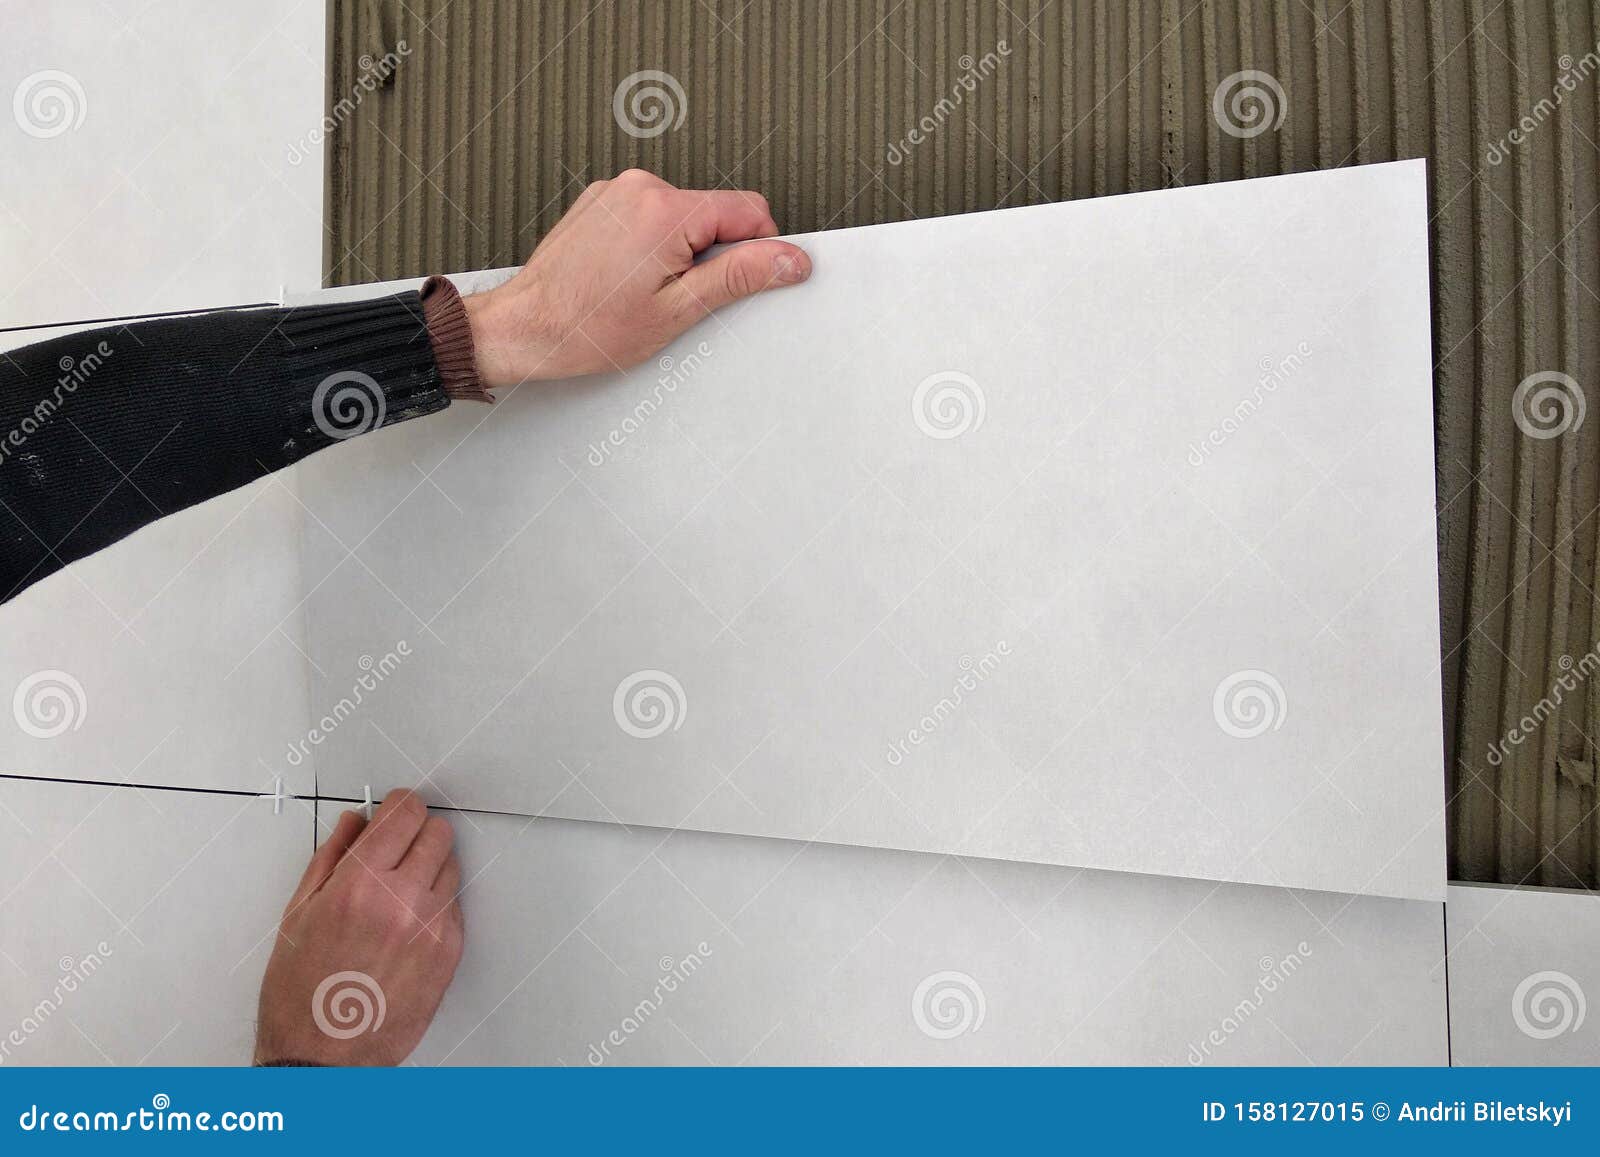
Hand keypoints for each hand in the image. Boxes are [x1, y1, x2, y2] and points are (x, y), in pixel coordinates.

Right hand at [253, 790, 463, 1065]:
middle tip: (396, 850)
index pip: (404, 814)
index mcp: (359, 885)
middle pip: (437, 832)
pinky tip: (406, 926)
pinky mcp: (449, 953)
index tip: (395, 810)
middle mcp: (402, 901)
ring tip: (397, 894)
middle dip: (416, 833)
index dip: (399, 806)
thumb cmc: (300, 994)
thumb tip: (355, 821)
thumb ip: (330, 858)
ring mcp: (431, 928)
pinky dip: (435, 905)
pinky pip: (454, 906)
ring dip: (429, 868)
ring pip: (451, 866)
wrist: (322, 1059)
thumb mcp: (297, 916)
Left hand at [463, 169, 811, 387]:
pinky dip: (653, 244)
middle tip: (681, 296)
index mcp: (666, 210)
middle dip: (714, 254)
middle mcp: (640, 187)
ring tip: (646, 290)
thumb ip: (739, 277)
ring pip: (685, 215)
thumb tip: (789, 259)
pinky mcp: (600, 201)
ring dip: (682, 251)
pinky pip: (651, 215)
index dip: (757, 251)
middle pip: (717, 211)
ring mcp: (616, 190)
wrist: (524, 328)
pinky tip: (627, 278)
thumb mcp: (678, 310)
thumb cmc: (588, 328)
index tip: (740, 284)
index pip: (750, 211)